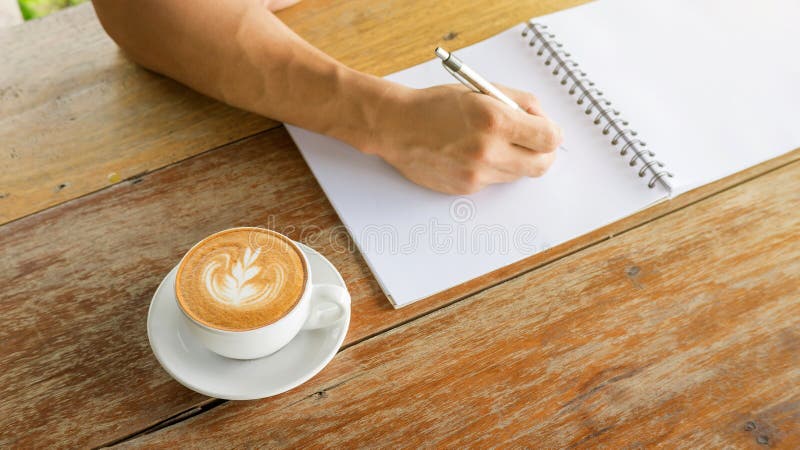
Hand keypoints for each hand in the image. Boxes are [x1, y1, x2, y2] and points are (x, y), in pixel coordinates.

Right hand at [365, 84, 562, 193]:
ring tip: (493, 143)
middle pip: (542, 165)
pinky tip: (472, 154)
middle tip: (532, 143)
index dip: (551, 133)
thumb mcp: (481, 90)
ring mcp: (477, 174)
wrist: (397, 127)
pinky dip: (492, 169)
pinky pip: (494, 181)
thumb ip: (519, 102)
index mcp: (495, 120)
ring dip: (515, 160)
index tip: (544, 129)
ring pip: (518, 175)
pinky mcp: (466, 188)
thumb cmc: (436, 105)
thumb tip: (542, 118)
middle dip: (542, 153)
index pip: (549, 138)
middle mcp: (488, 151)